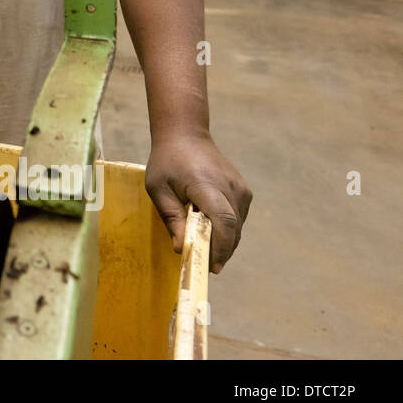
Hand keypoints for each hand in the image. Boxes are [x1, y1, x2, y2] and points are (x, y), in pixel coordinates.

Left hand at [145, 133, 251, 272]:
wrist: (186, 135)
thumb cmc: (167, 162)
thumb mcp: (158, 189)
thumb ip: (171, 218)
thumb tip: (182, 248)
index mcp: (206, 185)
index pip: (223, 221)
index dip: (220, 247)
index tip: (211, 266)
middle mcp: (230, 187)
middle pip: (233, 229)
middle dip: (221, 252)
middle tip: (206, 266)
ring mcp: (240, 188)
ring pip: (238, 226)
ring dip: (225, 243)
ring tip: (206, 251)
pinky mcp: (244, 191)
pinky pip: (238, 218)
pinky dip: (228, 231)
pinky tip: (212, 234)